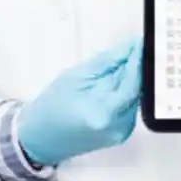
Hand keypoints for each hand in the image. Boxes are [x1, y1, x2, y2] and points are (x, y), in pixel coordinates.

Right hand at [16, 39, 142, 166]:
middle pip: (137, 90)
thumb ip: (107, 62)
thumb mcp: (75, 76)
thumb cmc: (51, 108)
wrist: (40, 137)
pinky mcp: (121, 134)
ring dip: (130, 79)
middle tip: (132, 48)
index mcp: (103, 113)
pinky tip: (113, 83)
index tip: (140, 43)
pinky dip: (125, 92)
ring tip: (117, 66)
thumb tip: (129, 48)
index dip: (138, 60)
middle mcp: (117, 127)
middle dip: (135, 67)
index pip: (133, 82)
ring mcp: (121, 133)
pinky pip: (130, 106)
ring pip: (136, 97)